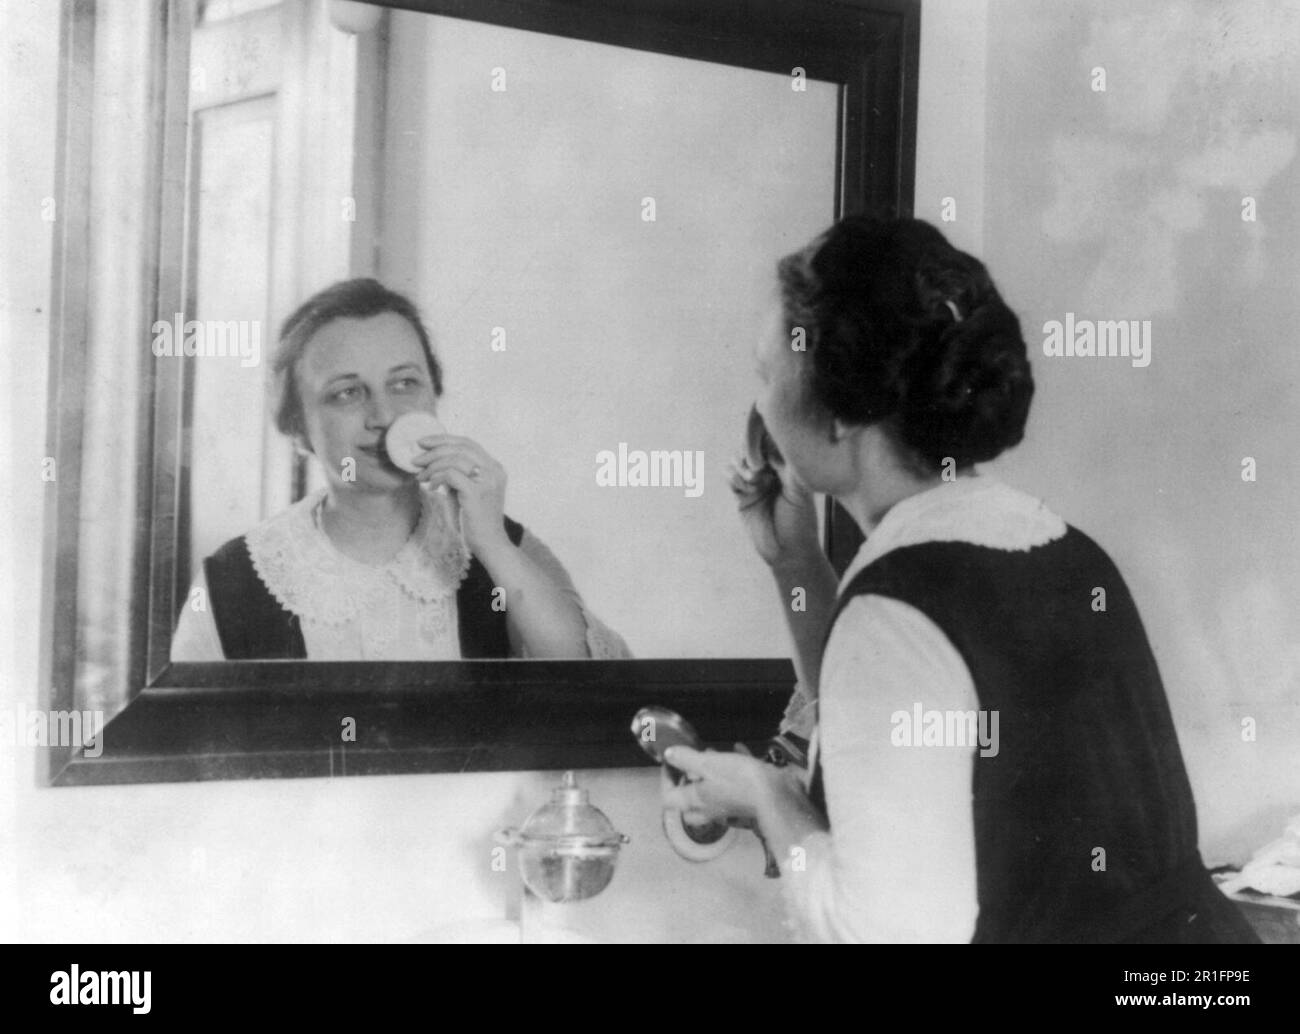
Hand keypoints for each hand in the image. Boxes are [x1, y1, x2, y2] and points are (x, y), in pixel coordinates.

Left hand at [413, 435, 507, 558]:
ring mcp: (487, 481)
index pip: (468, 443)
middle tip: (416, 459)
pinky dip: (437, 478)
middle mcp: (494, 470)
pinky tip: (431, 487)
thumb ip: (456, 475)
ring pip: (454, 458)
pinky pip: (450, 474)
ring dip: (432, 466)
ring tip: (421, 477)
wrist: (489, 544)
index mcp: (494, 467)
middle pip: (460, 447)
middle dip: (433, 450)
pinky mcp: (477, 493)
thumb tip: (432, 462)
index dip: (444, 439)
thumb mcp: (466, 491)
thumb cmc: (475, 520)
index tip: (423, 443)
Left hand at [661, 743, 788, 825]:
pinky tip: (739, 749)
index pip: (669, 798)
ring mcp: (729, 805)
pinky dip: (735, 766)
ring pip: (713, 792)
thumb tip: (668, 755)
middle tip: (689, 765)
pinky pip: (737, 782)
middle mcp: (710, 807)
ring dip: (710, 773)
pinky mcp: (747, 798)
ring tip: (712, 753)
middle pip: (690, 803)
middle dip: (687, 784)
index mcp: (696, 801)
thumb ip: (686, 759)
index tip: (669, 762)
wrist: (777, 795)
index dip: (665, 779)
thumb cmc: (739, 780)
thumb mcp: (708, 764)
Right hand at [726, 452, 819, 568]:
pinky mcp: (741, 495)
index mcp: (787, 466)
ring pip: (736, 460)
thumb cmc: (800, 523)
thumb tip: (770, 447)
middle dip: (749, 453)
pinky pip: (729, 476)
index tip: (767, 455)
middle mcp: (770, 471)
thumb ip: (786, 467)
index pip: (770, 442)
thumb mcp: (798, 491)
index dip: (762, 441)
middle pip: (749, 447)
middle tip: (758, 469)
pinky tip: (746, 490)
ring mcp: (754, 482)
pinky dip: (733, 477)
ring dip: (740, 465)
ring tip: (753, 480)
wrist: (787, 552)